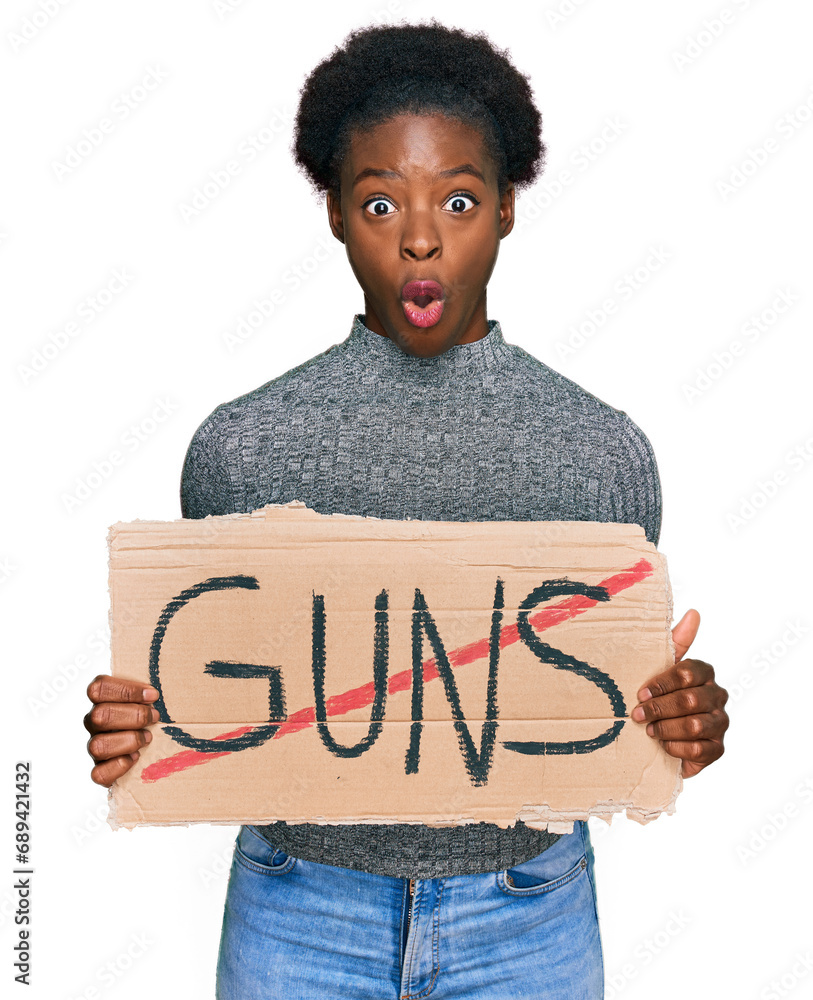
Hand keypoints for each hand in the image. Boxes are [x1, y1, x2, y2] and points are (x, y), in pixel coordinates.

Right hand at [84, 675, 159, 786]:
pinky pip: (99, 773)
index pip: (99, 688)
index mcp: (102, 700)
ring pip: (98, 745)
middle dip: (133, 716)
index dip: (126, 690)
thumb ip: (151, 691)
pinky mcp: (100, 771)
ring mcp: (95, 746)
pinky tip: (136, 758)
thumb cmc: (152, 716)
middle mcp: (94, 722)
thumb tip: (164, 687)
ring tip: (148, 738)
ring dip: (129, 740)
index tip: (153, 695)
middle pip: (99, 715)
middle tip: (154, 717)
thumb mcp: (151, 698)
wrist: (152, 752)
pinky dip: (119, 766)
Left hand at [631, 609, 728, 777]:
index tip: (640, 693)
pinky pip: (698, 749)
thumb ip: (676, 643)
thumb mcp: (661, 669)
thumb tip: (694, 613)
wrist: (659, 738)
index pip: (687, 673)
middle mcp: (717, 696)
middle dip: (660, 708)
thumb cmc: (660, 697)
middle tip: (638, 715)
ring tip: (650, 731)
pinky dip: (676, 748)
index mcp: (704, 673)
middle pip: (690, 700)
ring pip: (695, 726)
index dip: (662, 684)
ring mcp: (720, 723)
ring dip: (666, 729)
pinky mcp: (718, 749)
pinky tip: (664, 745)